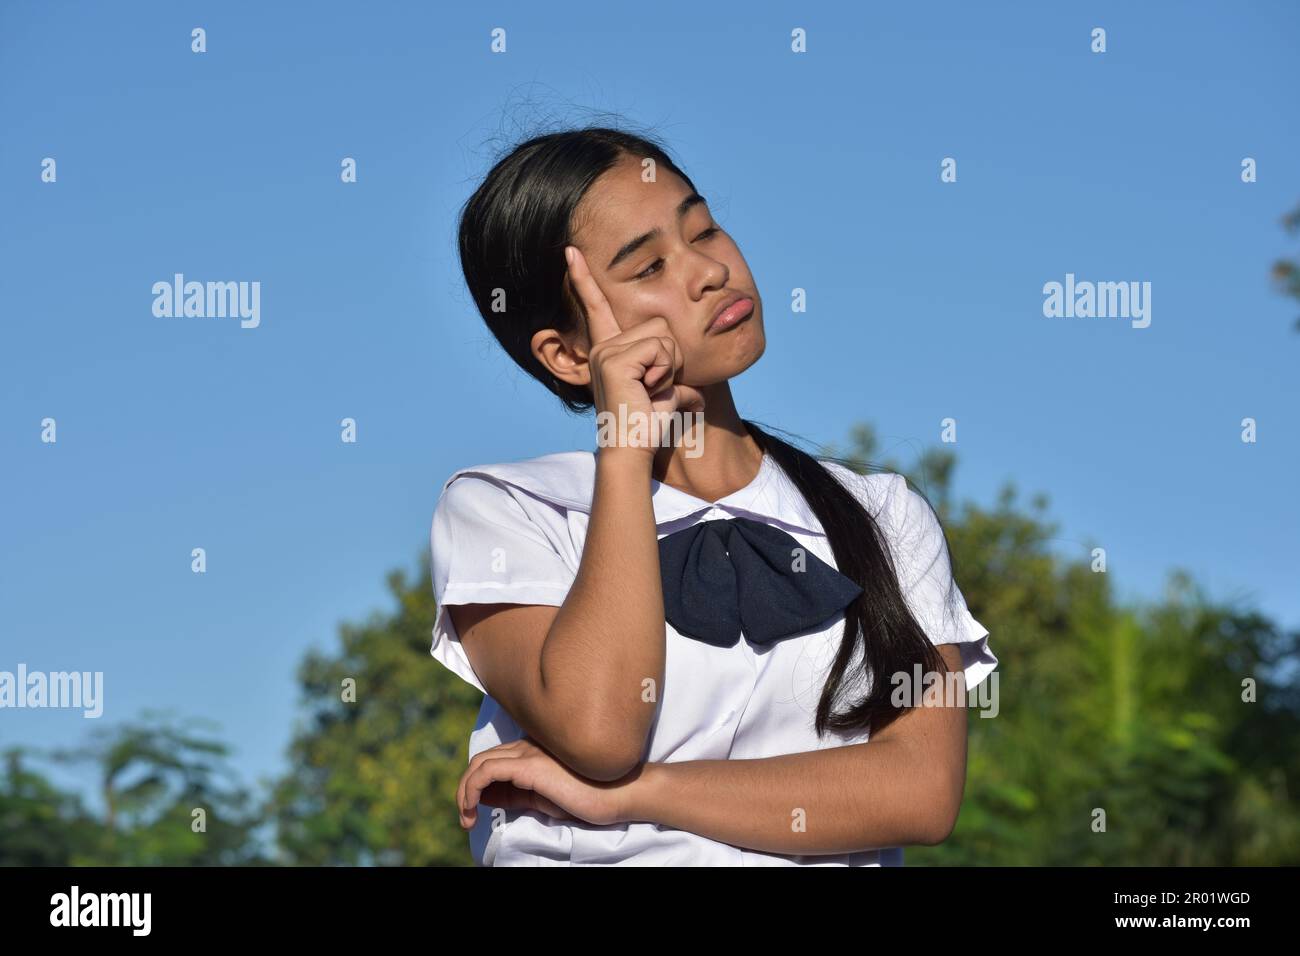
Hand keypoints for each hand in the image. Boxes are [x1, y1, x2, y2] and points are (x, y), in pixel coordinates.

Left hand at [456, 736, 638, 829]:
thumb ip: (519, 794)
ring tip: (466, 818)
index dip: (478, 785)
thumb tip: (489, 797)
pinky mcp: (530, 766)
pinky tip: (472, 808)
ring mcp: (529, 754)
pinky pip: (487, 772)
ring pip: (479, 764)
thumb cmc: (590, 798)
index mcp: (533, 752)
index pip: (494, 761)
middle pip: (482, 760)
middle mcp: (528, 747)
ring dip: (464, 792)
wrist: (620, 794)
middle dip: (466, 788)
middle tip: (466, 817)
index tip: (476, 811)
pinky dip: (471, 789)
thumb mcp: (546, 798)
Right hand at [566, 245, 705, 452]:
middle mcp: (603, 346)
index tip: (571, 250)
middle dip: (671, 358)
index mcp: (610, 350)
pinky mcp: (615, 360)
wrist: (632, 448)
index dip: (584, 279)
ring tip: (651, 390)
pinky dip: (664, 372)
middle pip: (660, 324)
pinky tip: (648, 390)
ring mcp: (606, 352)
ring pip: (664, 336)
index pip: (597, 307)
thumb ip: (678, 386)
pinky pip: (660, 350)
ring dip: (669, 367)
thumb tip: (699, 397)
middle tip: (655, 387)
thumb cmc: (646, 427)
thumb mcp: (665, 397)